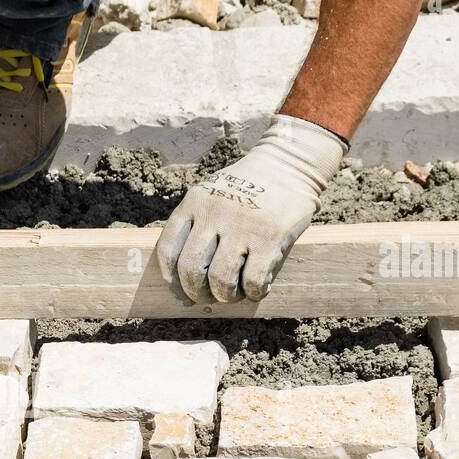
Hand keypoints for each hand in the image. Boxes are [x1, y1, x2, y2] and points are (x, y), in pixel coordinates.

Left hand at [155, 114, 344, 303]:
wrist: (289, 161)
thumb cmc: (249, 186)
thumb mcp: (212, 192)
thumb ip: (197, 221)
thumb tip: (185, 271)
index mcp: (195, 203)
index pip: (169, 249)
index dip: (171, 275)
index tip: (178, 285)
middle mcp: (215, 214)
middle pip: (191, 269)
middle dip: (195, 292)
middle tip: (206, 297)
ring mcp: (243, 226)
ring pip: (220, 279)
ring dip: (225, 295)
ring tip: (233, 294)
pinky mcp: (271, 237)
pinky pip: (253, 279)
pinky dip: (253, 292)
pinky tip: (257, 288)